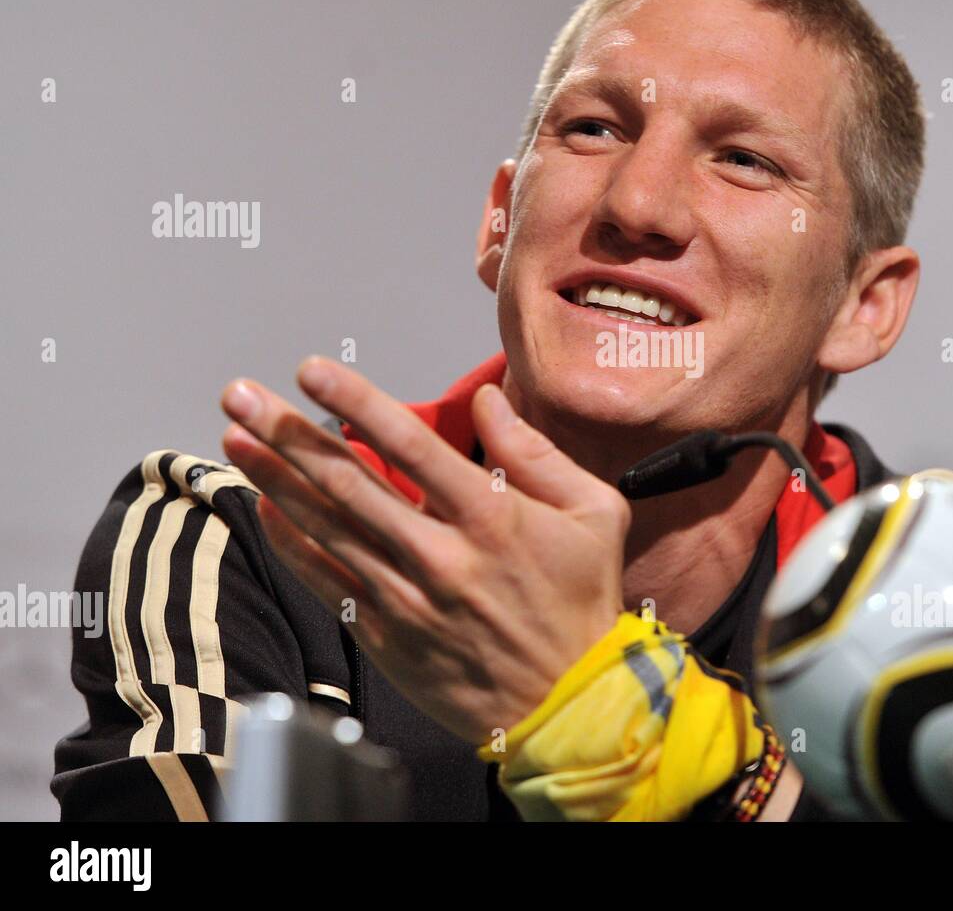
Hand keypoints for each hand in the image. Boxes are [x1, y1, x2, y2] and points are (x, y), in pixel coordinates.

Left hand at [219, 357, 628, 743]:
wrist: (570, 704)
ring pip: (327, 529)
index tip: (311, 371)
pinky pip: (329, 583)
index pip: (409, 444)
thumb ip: (534, 453)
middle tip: (241, 394)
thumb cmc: (582, 602)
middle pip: (349, 482)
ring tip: (235, 437)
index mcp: (491, 516)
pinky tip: (263, 510)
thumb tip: (489, 400)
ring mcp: (409, 599)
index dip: (354, 401)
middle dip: (288, 433)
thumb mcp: (593, 513)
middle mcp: (441, 554)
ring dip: (275, 480)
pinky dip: (293, 545)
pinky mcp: (389, 638)